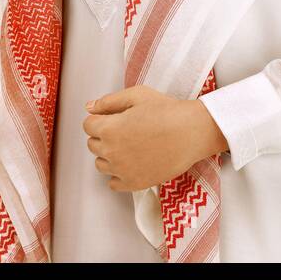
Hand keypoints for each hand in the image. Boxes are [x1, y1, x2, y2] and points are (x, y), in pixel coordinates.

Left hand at [83, 84, 227, 191]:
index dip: (99, 119)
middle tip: (124, 129)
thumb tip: (89, 107)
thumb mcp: (136, 95)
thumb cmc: (167, 111)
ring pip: (101, 164)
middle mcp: (111, 152)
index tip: (113, 118)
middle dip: (103, 136)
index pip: (88, 126)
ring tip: (128, 146)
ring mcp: (122, 170)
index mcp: (109, 129)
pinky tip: (131, 163)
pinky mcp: (135, 183)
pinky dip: (118, 175)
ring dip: (108, 155)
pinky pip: (113, 184)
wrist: (192, 133)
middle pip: (93, 145)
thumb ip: (109, 101)